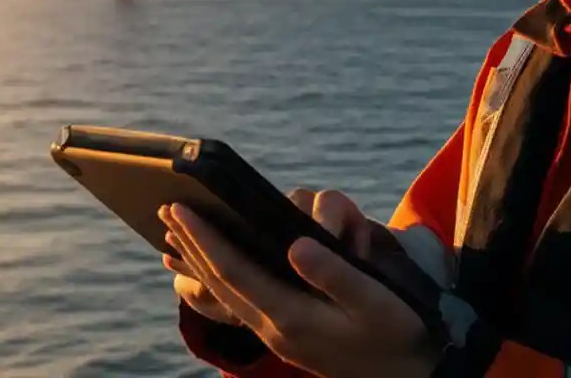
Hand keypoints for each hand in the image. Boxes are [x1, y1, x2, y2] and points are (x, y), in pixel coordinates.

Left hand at [163, 188, 377, 325]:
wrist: (405, 377)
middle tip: (164, 211)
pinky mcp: (286, 333)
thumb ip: (335, 274)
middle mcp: (275, 326)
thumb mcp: (375, 302)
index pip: (235, 271)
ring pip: (227, 293)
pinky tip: (215, 265)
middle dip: (192, 244)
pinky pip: (240, 300)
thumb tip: (295, 244)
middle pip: (221, 280)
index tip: (180, 209)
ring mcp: (277, 333)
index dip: (205, 239)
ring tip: (177, 235)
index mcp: (292, 316)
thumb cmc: (396, 333)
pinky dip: (219, 277)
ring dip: (200, 260)